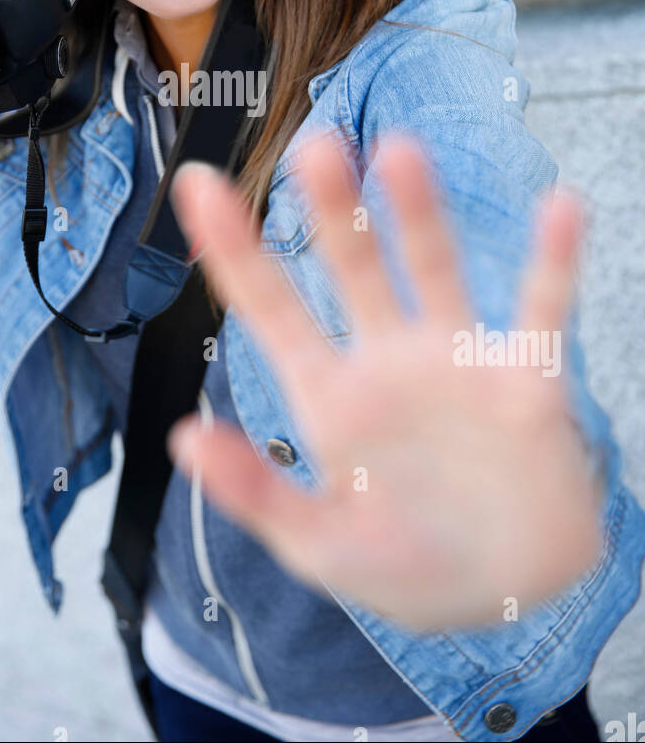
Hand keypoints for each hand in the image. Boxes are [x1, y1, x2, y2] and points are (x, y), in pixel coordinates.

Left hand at [167, 133, 603, 631]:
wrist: (505, 596)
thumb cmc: (402, 566)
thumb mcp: (318, 545)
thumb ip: (255, 494)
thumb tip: (182, 438)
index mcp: (328, 394)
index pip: (269, 308)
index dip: (232, 248)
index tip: (197, 184)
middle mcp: (387, 359)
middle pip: (351, 267)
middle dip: (332, 208)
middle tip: (314, 146)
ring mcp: (457, 360)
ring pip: (434, 269)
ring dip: (419, 213)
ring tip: (400, 152)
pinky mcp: (526, 380)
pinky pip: (542, 311)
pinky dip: (552, 261)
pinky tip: (560, 207)